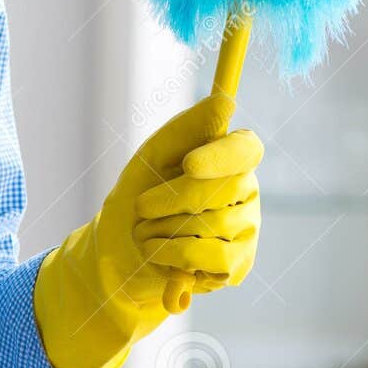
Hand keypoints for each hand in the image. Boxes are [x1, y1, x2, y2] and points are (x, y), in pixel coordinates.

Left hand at [33, 92, 261, 367]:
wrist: (120, 250)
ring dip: (166, 229)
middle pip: (226, 189)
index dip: (221, 157)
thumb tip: (226, 102)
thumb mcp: (154, 155)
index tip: (188, 164)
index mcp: (231, 157)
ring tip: (147, 231)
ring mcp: (247, 229)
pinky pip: (214, 257)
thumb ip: (188, 127)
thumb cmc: (141, 193)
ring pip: (216, 225)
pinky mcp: (238, 265)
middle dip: (173, 199)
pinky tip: (160, 253)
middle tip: (141, 207)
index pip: (246, 149)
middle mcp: (247, 191)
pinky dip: (175, 255)